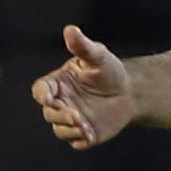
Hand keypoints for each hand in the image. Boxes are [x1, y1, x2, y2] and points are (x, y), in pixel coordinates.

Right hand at [33, 26, 137, 148]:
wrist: (129, 91)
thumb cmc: (109, 70)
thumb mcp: (97, 56)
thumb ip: (82, 46)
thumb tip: (70, 29)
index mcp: (57, 83)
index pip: (41, 90)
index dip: (42, 94)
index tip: (48, 97)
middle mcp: (60, 103)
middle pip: (49, 112)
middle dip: (60, 114)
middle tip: (75, 115)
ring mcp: (70, 120)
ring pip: (60, 129)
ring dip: (70, 129)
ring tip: (85, 127)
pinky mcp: (83, 134)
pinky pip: (76, 141)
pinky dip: (81, 139)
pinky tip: (91, 135)